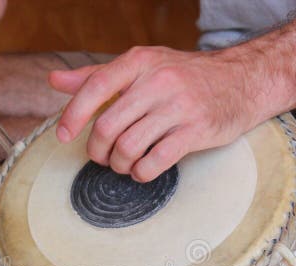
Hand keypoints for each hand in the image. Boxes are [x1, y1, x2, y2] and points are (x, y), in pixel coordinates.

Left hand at [48, 46, 277, 182]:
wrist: (241, 81)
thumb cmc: (184, 77)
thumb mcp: (142, 67)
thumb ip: (97, 77)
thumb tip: (54, 81)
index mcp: (140, 61)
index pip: (95, 88)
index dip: (73, 116)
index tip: (64, 136)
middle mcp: (158, 81)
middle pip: (108, 126)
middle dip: (97, 151)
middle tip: (102, 157)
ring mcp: (178, 107)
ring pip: (128, 147)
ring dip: (119, 164)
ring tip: (123, 163)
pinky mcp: (196, 131)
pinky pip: (155, 162)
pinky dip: (141, 173)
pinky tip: (142, 170)